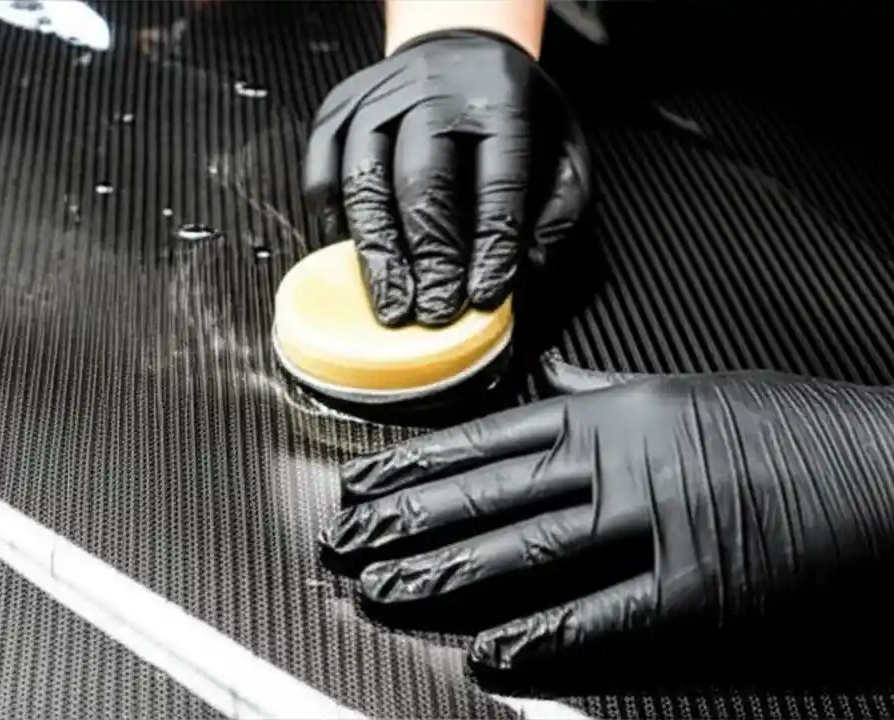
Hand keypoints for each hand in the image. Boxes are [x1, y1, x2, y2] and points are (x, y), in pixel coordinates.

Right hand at [303, 31, 589, 326]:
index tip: (485, 294)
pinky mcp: (336, 111)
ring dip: (377, 251)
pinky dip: (333, 221)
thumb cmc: (505, 112)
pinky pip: (321, 172)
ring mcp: (376, 99)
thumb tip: (525, 269)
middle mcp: (432, 92)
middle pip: (423, 181)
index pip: (498, 179)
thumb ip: (556, 212)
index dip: (491, 243)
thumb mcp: (560, 149)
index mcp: (499, 99)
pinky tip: (350, 256)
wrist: (455, 50)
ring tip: (390, 303)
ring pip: (364, 181)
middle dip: (428, 255)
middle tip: (432, 310)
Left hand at [319, 354, 893, 672]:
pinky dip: (541, 637)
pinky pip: (602, 617)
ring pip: (525, 549)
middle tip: (346, 541)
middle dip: (407, 520)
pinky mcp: (699, 589)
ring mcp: (659, 524)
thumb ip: (607, 395)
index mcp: (619, 412)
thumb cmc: (801, 431)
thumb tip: (552, 385)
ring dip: (445, 575)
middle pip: (490, 493)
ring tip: (385, 590)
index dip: (416, 464)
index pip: (489, 438)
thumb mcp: (691, 391)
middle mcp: (625, 461)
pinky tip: (490, 652)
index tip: (366, 482)